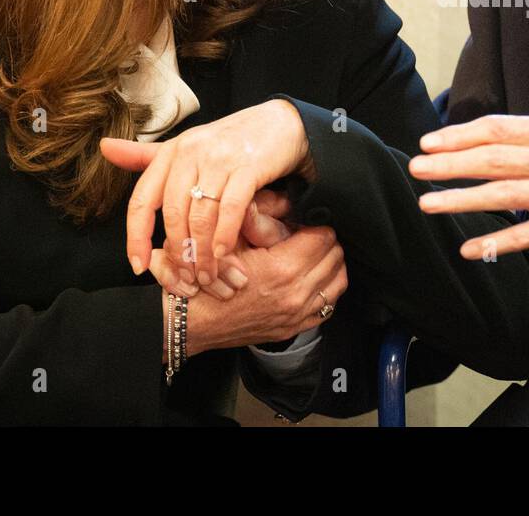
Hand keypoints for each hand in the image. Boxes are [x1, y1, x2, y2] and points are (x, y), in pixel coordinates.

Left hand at [100, 99, 314, 287]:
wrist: (283, 123)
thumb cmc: (232, 141)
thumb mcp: (187, 146)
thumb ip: (146, 156)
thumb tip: (104, 148)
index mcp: (172, 151)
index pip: (142, 200)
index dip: (136, 237)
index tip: (138, 266)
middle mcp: (191, 152)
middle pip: (172, 214)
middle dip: (177, 251)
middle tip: (185, 278)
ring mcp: (220, 158)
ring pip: (200, 216)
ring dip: (201, 252)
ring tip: (206, 274)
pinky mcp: (249, 166)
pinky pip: (230, 208)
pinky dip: (224, 235)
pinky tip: (222, 253)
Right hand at [182, 222, 347, 355]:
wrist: (190, 322)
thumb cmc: (206, 281)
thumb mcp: (229, 240)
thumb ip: (257, 217)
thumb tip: (282, 199)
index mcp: (282, 268)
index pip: (323, 238)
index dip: (315, 225)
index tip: (305, 223)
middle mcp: (295, 293)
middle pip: (335, 256)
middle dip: (325, 242)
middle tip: (310, 236)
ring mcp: (296, 314)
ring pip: (337, 281)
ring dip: (330, 264)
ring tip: (315, 255)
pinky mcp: (293, 328)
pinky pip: (328, 307)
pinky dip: (327, 290)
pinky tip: (314, 279)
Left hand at [409, 114, 528, 258]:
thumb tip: (501, 141)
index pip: (497, 128)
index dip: (459, 135)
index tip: (431, 141)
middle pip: (490, 158)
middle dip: (448, 163)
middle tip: (417, 167)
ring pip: (499, 194)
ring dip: (459, 198)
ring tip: (428, 203)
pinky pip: (524, 236)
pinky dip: (494, 244)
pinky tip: (469, 249)